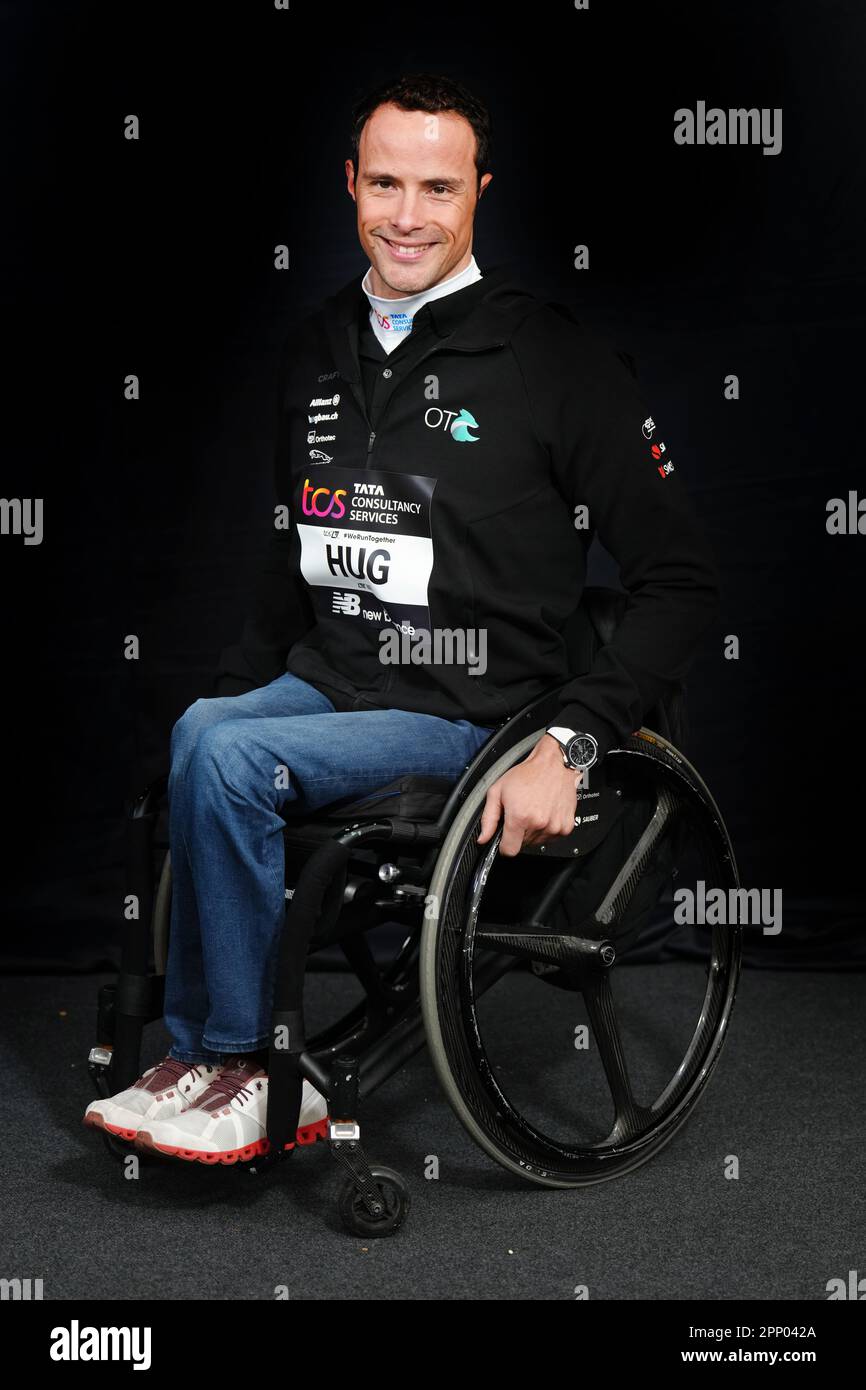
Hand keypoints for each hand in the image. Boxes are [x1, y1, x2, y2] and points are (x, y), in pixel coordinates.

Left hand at [476, 734, 582, 856]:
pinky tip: (545, 813)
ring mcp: (554, 827)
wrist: (553, 765)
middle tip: (521, 813)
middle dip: (519, 833)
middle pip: (522, 845)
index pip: (509, 851)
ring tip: (534, 810)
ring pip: (537, 842)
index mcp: (520, 817)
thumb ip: (488, 818)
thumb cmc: (527, 775)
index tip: (505, 838)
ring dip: (533, 830)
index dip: (504, 846)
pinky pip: (551, 837)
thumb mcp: (498, 791)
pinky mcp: (566, 827)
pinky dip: (546, 829)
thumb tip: (483, 838)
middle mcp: (539, 824)